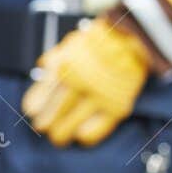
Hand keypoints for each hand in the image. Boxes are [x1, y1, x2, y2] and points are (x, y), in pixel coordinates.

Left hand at [21, 16, 151, 147]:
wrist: (136, 38)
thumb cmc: (100, 42)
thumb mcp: (69, 46)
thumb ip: (51, 68)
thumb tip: (37, 97)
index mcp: (62, 68)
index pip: (35, 105)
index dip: (35, 111)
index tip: (36, 113)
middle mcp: (78, 84)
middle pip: (48, 121)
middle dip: (47, 124)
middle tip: (49, 125)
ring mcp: (99, 97)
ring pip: (66, 131)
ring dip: (62, 132)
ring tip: (62, 132)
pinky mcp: (117, 107)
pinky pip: (91, 134)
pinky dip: (83, 135)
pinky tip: (82, 130)